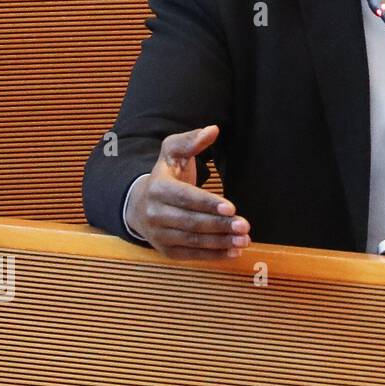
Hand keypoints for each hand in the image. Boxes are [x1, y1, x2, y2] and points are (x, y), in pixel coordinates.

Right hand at [126, 125, 250, 260]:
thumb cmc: (166, 175)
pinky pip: (191, 255)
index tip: (232, 207)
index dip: (208, 203)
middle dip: (219, 225)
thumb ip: (192, 140)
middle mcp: (154, 213)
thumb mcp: (173, 153)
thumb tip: (213, 130)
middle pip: (191, 222)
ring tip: (244, 240)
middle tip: (245, 226)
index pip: (185, 197)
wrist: (140, 204)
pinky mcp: (166, 250)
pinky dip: (213, 255)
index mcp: (157, 188)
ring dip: (220, 242)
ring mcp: (159, 234)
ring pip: (192, 240)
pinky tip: (233, 252)